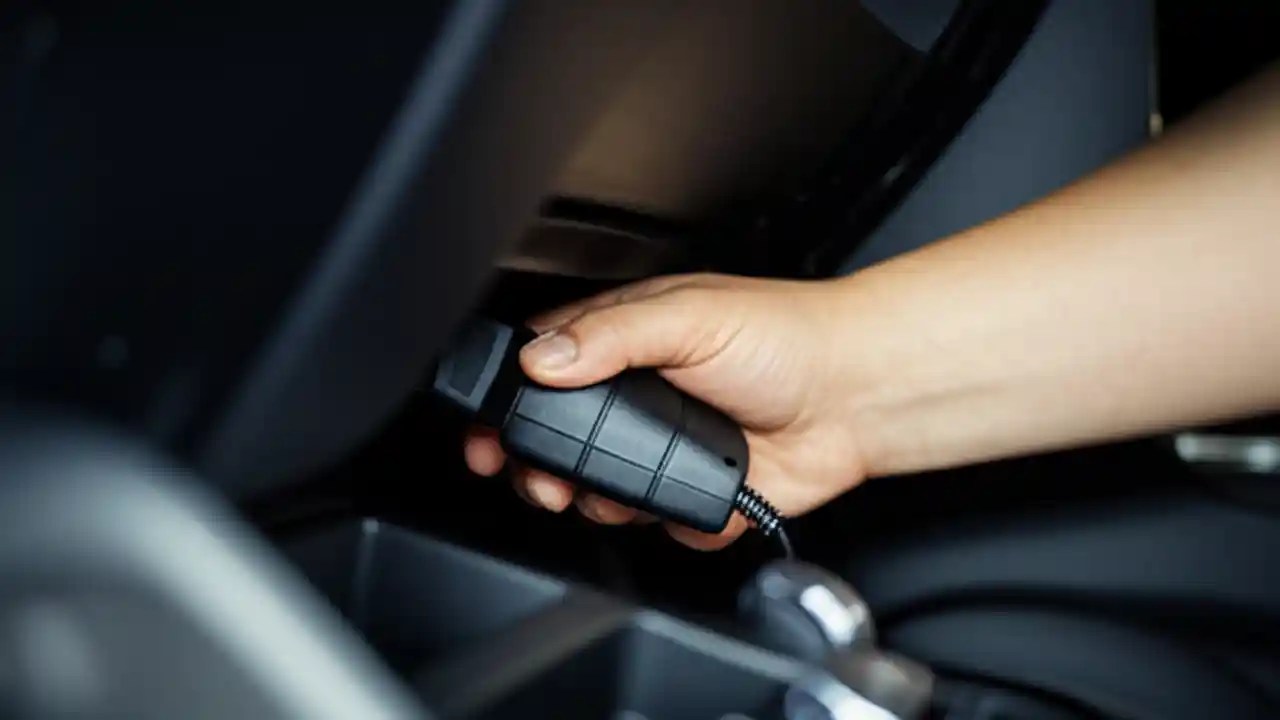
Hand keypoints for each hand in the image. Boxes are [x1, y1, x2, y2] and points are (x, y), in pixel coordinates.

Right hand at [463, 273, 870, 549]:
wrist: (855, 394)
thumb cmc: (783, 336)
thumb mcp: (689, 315)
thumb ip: (611, 335)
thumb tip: (542, 357)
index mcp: (623, 344)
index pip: (540, 372)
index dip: (506, 405)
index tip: (487, 434)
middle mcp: (637, 398)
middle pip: (557, 443)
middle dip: (540, 468)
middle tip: (545, 479)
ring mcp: (664, 448)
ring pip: (599, 491)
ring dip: (600, 501)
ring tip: (620, 491)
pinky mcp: (696, 493)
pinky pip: (660, 522)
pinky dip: (668, 520)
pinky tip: (689, 498)